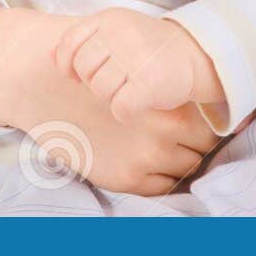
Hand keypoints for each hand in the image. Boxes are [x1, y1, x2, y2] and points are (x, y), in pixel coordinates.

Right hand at [0, 8, 221, 196]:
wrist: (44, 86)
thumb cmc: (91, 71)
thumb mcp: (133, 66)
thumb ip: (165, 84)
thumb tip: (209, 99)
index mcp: (169, 99)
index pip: (211, 124)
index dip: (204, 122)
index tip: (194, 120)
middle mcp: (164, 130)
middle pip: (203, 148)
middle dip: (193, 142)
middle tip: (178, 135)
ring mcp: (146, 157)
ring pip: (185, 167)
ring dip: (178, 159)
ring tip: (160, 146)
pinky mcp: (126, 178)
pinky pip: (163, 188)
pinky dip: (161, 178)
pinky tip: (146, 160)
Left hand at [53, 7, 215, 122]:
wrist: (197, 54)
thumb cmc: (149, 47)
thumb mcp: (116, 32)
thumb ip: (83, 41)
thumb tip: (49, 58)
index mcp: (109, 20)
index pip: (69, 43)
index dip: (67, 64)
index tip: (77, 75)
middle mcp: (121, 34)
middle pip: (84, 68)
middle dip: (93, 81)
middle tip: (114, 81)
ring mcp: (136, 57)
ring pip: (100, 89)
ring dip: (111, 96)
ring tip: (128, 89)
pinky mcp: (149, 83)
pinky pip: (120, 107)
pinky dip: (126, 111)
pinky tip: (137, 104)